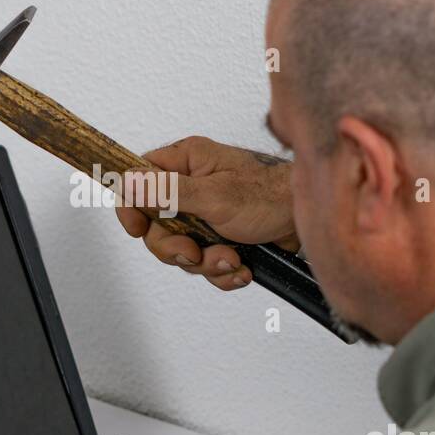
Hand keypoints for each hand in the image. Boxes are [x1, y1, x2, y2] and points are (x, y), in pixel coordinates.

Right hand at [115, 135, 296, 290]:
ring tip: (233, 259)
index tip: (138, 229)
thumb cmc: (270, 195)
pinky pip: (205, 262)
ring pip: (183, 250)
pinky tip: (241, 267)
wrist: (307, 218)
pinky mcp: (222, 236)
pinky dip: (222, 271)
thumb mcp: (214, 196)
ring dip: (207, 262)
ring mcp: (207, 214)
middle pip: (158, 226)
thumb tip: (127, 182)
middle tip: (195, 252)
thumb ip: (168, 192)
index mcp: (186, 163)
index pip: (139, 181)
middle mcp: (192, 186)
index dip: (132, 207)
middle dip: (178, 248)